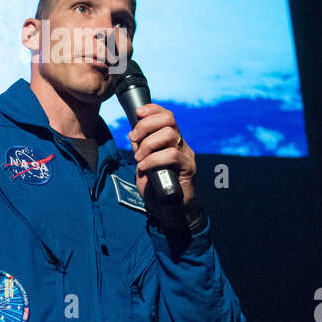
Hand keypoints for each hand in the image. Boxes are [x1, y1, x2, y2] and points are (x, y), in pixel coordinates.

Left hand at [128, 103, 198, 227]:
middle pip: (169, 119)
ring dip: (148, 144)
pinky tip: (144, 168)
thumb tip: (133, 132)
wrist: (171, 212)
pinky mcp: (188, 168)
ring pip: (169, 135)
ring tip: (139, 158)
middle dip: (146, 125)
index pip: (167, 115)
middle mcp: (182, 144)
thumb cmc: (157, 189)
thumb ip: (140, 149)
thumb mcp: (144, 165)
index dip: (153, 109)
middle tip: (134, 139)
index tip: (138, 113)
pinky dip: (153, 159)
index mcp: (172, 141)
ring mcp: (187, 156)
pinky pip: (171, 155)